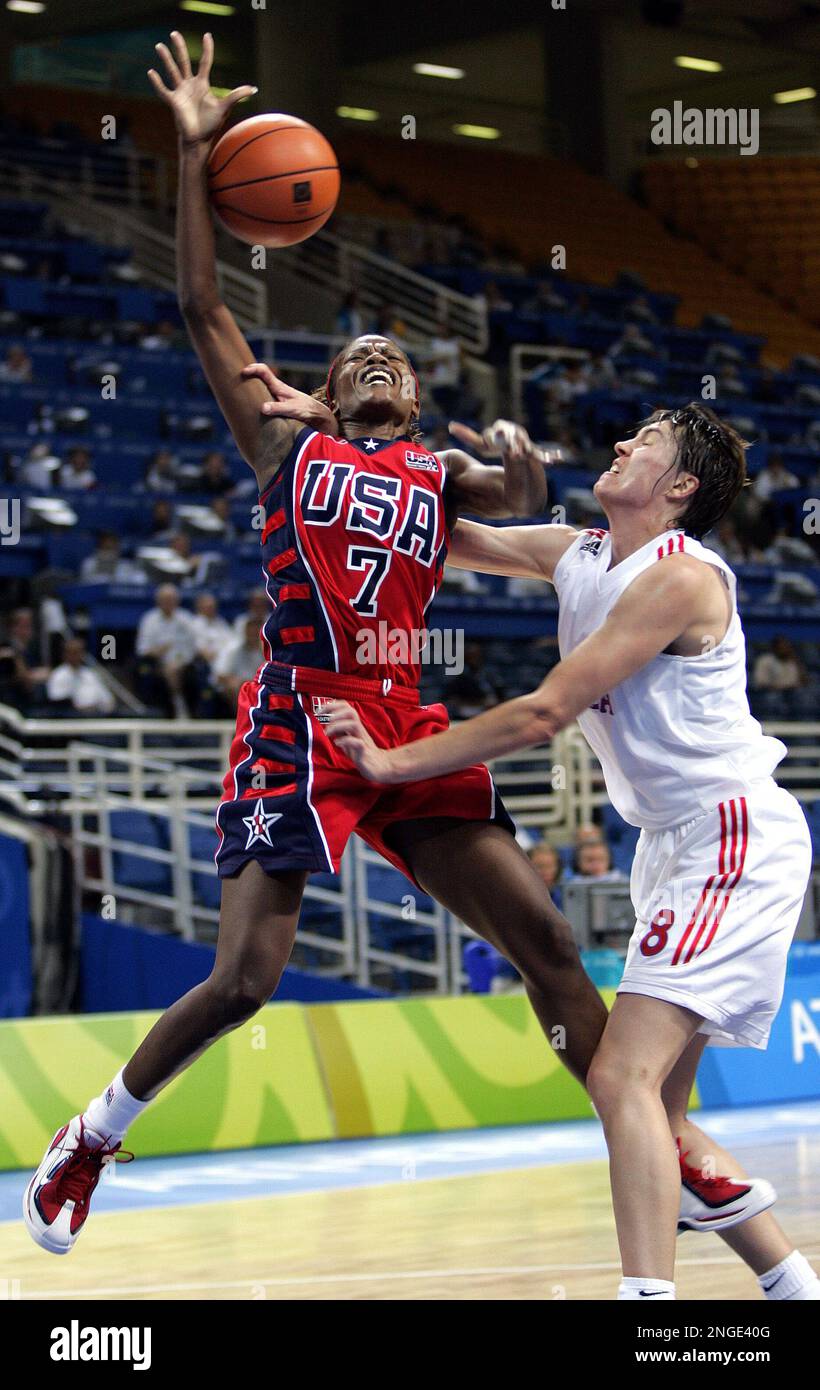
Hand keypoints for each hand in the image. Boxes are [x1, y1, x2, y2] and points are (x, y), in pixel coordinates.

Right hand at [148, 31, 256, 147]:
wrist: (199, 140)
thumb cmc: (211, 124)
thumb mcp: (225, 107)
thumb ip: (237, 95)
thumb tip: (254, 89)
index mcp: (202, 84)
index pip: (205, 62)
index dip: (207, 49)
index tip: (207, 35)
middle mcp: (190, 85)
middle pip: (184, 62)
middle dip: (179, 48)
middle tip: (174, 33)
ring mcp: (180, 92)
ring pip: (172, 72)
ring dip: (166, 59)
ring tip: (159, 46)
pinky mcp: (173, 102)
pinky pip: (163, 90)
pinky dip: (157, 83)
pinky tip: (151, 72)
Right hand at [241, 362, 339, 433]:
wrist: (319, 417)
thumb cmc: (308, 411)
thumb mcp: (294, 410)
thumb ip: (279, 408)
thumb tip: (262, 408)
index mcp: (279, 387)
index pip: (264, 372)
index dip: (253, 368)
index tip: (243, 372)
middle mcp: (276, 391)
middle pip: (258, 379)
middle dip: (246, 378)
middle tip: (232, 380)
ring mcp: (276, 399)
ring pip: (260, 392)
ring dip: (249, 392)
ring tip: (235, 396)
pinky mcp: (278, 408)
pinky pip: (263, 403)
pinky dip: (255, 404)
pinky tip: (248, 411)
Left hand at [325, 701, 396, 782]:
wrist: (380, 766)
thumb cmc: (362, 752)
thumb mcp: (348, 739)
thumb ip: (340, 731)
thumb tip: (327, 723)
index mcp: (355, 726)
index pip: (347, 708)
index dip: (332, 705)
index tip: (319, 711)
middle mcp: (359, 730)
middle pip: (351, 712)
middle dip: (335, 712)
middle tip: (324, 720)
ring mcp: (363, 740)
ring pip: (354, 724)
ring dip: (338, 726)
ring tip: (327, 733)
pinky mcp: (364, 752)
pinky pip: (358, 743)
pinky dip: (345, 741)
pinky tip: (337, 743)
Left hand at [449, 419, 557, 465]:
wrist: (516, 451)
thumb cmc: (497, 446)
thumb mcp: (483, 445)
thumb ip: (468, 436)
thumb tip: (451, 426)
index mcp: (503, 429)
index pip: (498, 430)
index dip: (494, 436)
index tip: (492, 440)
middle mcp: (516, 434)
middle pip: (514, 436)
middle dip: (512, 442)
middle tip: (511, 452)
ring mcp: (526, 444)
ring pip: (527, 445)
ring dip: (526, 450)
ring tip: (525, 456)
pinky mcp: (535, 454)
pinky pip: (542, 454)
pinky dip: (549, 455)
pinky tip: (557, 459)